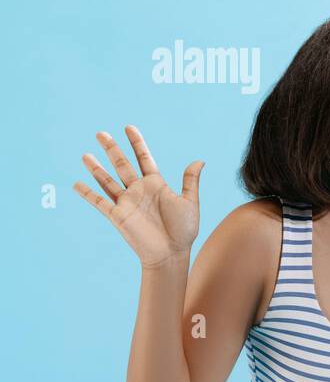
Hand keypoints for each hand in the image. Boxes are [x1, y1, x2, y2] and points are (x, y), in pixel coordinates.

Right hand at [74, 125, 204, 268]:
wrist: (171, 253)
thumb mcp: (190, 202)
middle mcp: (139, 190)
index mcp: (156, 184)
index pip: (144, 158)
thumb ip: (190, 181)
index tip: (128, 127)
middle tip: (100, 133)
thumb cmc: (184, 230)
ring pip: (107, 180)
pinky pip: (99, 202)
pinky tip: (76, 183)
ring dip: (96, 168)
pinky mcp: (117, 215)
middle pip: (122, 165)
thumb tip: (200, 160)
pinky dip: (87, 193)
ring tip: (86, 154)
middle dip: (111, 148)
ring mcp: (127, 202)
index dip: (137, 143)